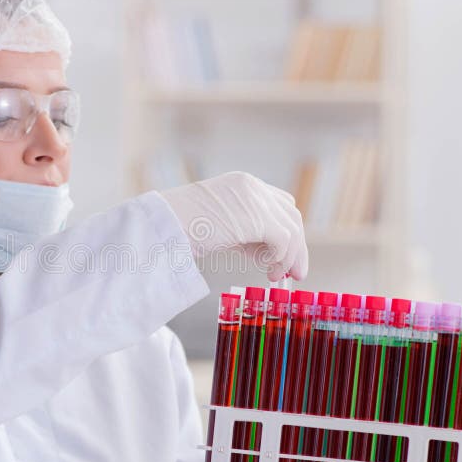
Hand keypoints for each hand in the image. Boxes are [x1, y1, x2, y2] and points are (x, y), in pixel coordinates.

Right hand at [160, 172, 307, 280]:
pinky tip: (269, 272)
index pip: (279, 204)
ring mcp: (256, 199)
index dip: (287, 231)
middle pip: (290, 214)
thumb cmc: (182, 229)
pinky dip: (282, 259)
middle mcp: (252, 186)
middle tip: (294, 273)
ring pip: (292, 227)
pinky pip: (284, 240)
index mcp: (243, 184)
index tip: (284, 257)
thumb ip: (245, 232)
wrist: (165, 225)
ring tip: (276, 277)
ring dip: (289, 257)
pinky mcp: (257, 217)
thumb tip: (267, 255)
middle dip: (296, 246)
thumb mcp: (220, 225)